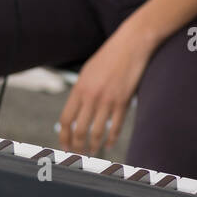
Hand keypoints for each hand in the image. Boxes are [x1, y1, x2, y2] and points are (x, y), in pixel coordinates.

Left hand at [58, 26, 152, 154]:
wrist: (132, 43)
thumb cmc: (110, 55)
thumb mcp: (88, 71)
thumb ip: (81, 91)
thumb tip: (76, 112)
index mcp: (79, 88)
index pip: (66, 119)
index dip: (64, 136)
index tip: (65, 145)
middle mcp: (91, 96)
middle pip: (79, 129)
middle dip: (77, 145)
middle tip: (78, 153)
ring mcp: (108, 99)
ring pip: (97, 131)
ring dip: (94, 146)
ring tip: (93, 152)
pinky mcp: (124, 100)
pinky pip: (115, 126)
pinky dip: (112, 138)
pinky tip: (110, 143)